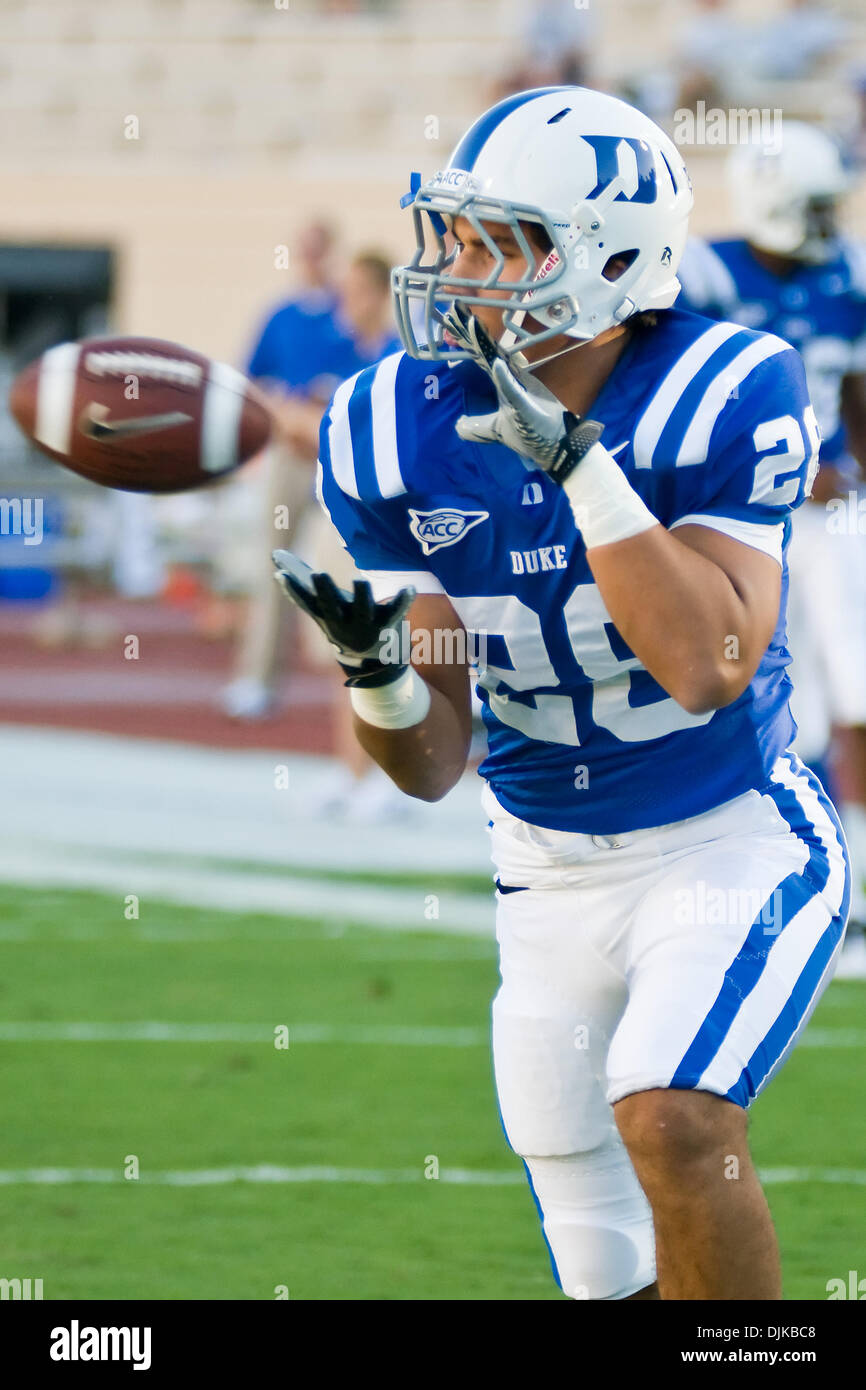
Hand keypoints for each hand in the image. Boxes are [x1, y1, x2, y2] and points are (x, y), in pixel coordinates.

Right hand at [272, 550, 414, 685]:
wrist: (375, 663)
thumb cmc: (346, 628)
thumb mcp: (325, 615)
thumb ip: (304, 595)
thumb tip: (277, 574)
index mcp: (327, 618)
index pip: (305, 602)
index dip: (292, 589)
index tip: (280, 574)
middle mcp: (344, 623)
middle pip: (331, 606)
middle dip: (325, 591)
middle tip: (318, 575)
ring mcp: (366, 626)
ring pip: (363, 609)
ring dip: (362, 596)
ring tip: (360, 581)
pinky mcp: (388, 625)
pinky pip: (396, 610)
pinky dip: (402, 600)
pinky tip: (409, 589)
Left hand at [442, 302, 604, 484]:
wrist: (554, 447)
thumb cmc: (528, 433)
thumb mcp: (496, 431)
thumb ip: (477, 427)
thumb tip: (458, 426)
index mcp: (501, 382)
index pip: (480, 356)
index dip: (466, 338)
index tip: (452, 317)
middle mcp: (509, 380)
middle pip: (485, 352)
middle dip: (470, 332)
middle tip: (455, 307)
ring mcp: (518, 390)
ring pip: (498, 362)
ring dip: (485, 345)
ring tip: (472, 323)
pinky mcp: (525, 405)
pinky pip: (513, 390)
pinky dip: (505, 378)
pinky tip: (496, 365)